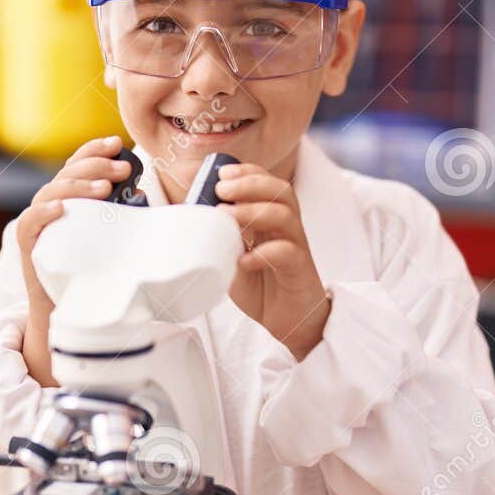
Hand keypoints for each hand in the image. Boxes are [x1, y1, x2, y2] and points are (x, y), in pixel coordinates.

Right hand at [17, 136, 128, 383]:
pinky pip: (31, 221)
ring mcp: (39, 221)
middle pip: (69, 172)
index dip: (96, 149)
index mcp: (72, 196)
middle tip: (124, 171)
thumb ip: (126, 216)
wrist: (67, 308)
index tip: (118, 144)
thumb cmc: (93, 269)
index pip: (79, 163)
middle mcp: (52, 203)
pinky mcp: (28, 243)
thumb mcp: (114, 237)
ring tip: (105, 189)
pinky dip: (45, 211)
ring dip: (79, 186)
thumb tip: (150, 197)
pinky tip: (62, 207)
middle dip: (97, 166)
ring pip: (52, 191)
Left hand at [214, 163, 330, 359]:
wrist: (291, 322)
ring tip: (228, 217)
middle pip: (280, 190)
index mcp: (273, 221)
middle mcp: (288, 229)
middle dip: (250, 184)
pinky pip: (287, 252)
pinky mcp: (300, 269)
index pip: (267, 183)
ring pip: (285, 215)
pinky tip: (243, 260)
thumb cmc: (264, 287)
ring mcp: (297, 247)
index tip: (222, 174)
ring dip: (254, 210)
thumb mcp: (234, 258)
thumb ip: (222, 240)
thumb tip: (194, 221)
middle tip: (222, 190)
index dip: (247, 173)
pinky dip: (263, 253)